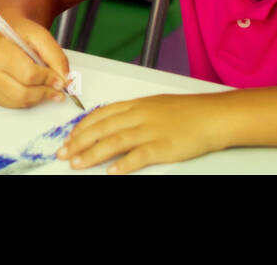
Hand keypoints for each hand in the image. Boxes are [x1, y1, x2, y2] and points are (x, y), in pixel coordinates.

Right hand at [0, 17, 73, 107]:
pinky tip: (34, 88)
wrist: (3, 33)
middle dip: (45, 92)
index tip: (62, 80)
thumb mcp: (41, 35)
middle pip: (23, 92)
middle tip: (59, 89)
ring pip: (20, 101)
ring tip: (48, 88)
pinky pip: (15, 104)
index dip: (48, 79)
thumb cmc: (20, 34)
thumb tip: (65, 79)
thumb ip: (55, 56)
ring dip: (39, 97)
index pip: (28, 74)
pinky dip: (29, 99)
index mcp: (0, 52)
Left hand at [57, 94, 228, 172]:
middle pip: (102, 128)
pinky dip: (124, 165)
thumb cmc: (186, 112)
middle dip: (79, 141)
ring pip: (115, 142)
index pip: (101, 114)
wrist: (212, 116)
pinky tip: (111, 172)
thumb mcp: (154, 105)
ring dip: (93, 153)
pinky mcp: (163, 147)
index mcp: (136, 104)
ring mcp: (151, 131)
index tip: (68, 138)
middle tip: (63, 153)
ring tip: (77, 163)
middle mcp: (139, 115)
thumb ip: (132, 113)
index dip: (82, 127)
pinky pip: (139, 156)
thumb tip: (110, 122)